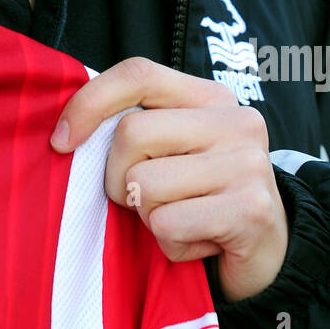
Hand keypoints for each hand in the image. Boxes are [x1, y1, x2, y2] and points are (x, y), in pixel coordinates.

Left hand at [50, 56, 289, 302]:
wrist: (268, 254)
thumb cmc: (200, 199)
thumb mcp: (172, 152)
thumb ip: (135, 129)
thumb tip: (66, 130)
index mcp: (210, 97)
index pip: (138, 74)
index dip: (89, 103)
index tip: (61, 140)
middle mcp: (235, 121)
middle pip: (131, 135)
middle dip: (118, 179)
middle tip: (143, 201)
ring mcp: (247, 164)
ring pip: (144, 185)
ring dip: (147, 217)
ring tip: (179, 221)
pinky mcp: (250, 210)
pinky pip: (167, 225)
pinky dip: (169, 245)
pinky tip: (197, 243)